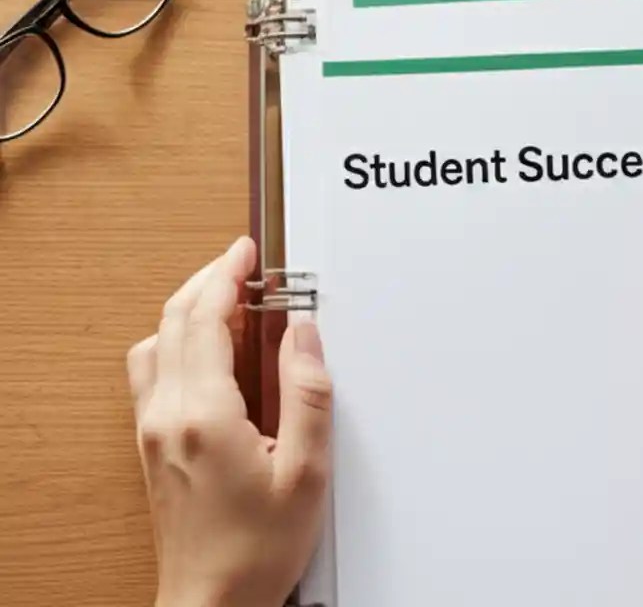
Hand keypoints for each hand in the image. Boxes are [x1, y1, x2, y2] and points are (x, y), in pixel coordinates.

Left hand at [127, 237, 332, 606]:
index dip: (226, 275)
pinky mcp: (151, 445)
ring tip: (229, 301)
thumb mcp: (306, 471)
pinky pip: (152, 371)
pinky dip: (177, 342)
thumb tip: (304, 336)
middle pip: (174, 320)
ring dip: (188, 310)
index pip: (204, 318)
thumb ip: (308, 394)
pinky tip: (207, 351)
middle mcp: (166, 415)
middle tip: (243, 265)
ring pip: (156, 343)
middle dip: (208, 281)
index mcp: (204, 414)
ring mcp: (152, 430)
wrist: (211, 602)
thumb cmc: (256, 549)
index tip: (246, 252)